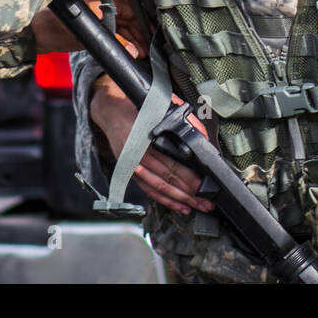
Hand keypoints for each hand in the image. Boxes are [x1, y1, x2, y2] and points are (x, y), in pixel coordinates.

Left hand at [30, 0, 146, 57]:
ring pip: (123, 28)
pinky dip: (123, 43)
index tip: (154, 32)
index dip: (143, 22)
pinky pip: (114, 35)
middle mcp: (103, 8)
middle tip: (150, 48)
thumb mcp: (88, 35)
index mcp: (103, 2)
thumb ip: (112, 42)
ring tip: (142, 53)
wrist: (37, 33)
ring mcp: (99, 19)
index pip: (131, 10)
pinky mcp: (93, 30)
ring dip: (133, 40)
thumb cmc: (58, 26)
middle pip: (129, 20)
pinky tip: (131, 52)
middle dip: (140, 34)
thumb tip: (133, 51)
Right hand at [90, 76, 213, 215]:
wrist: (112, 113)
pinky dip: (166, 200)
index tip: (204, 185)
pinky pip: (150, 191)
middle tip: (206, 202)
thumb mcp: (160, 110)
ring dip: (180, 200)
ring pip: (160, 188)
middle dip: (190, 193)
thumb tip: (201, 136)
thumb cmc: (137, 111)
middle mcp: (140, 157)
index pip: (173, 163)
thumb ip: (181, 123)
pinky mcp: (131, 174)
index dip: (190, 177)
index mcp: (148, 141)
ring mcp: (134, 167)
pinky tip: (180, 206)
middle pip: (168, 179)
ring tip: (196, 206)